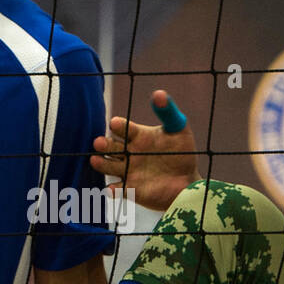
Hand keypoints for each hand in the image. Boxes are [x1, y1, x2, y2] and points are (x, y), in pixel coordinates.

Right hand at [91, 89, 201, 211]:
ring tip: (95, 160)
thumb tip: (160, 93)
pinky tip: (111, 189)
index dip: (119, 126)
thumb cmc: (182, 153)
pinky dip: (113, 189)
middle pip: (110, 146)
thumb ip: (169, 113)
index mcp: (138, 136)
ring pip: (108, 165)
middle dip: (103, 144)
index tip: (115, 123)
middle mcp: (128, 152)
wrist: (187, 182)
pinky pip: (118, 189)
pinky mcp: (130, 188)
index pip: (124, 128)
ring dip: (101, 163)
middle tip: (98, 142)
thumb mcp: (178, 131)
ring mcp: (127, 170)